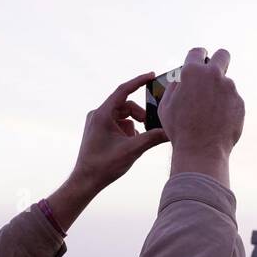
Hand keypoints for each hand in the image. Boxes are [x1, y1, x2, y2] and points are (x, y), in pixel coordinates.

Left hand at [46, 72, 170, 232]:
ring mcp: (96, 123)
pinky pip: (116, 124)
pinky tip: (130, 144)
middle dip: (139, 115)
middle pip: (125, 106)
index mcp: (103, 114)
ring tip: (138, 140)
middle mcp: (98, 114)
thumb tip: (170, 132)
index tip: (151, 75)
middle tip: (150, 126)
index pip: (123, 91)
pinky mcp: (98, 131)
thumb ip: (152, 138)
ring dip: (133, 125)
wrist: (85, 181)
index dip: (138, 82)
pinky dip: (126, 131)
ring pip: (122, 116)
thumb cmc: (104, 165)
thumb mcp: (132, 150)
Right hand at [158, 47, 243, 187]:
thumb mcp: (166, 106)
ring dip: (220, 93)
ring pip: (226, 84)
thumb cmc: (180, 130)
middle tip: (214, 73)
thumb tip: (180, 79)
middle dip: (219, 60)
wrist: (201, 151)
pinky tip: (218, 122)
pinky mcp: (240, 102)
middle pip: (223, 55)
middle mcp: (214, 75)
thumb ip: (174, 87)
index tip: (199, 60)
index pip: (197, 52)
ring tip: (209, 115)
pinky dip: (227, 109)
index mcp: (192, 72)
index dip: (197, 56)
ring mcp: (229, 88)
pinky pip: (233, 101)